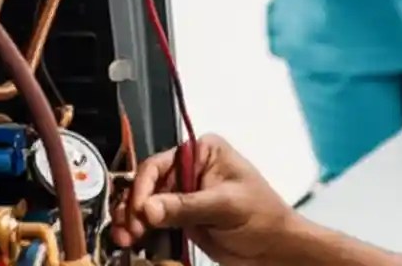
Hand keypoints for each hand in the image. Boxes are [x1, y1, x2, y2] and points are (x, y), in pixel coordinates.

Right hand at [112, 135, 291, 265]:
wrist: (274, 249)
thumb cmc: (264, 217)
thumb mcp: (225, 206)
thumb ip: (186, 206)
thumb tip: (150, 208)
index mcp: (203, 151)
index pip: (160, 164)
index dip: (144, 187)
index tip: (139, 210)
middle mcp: (190, 169)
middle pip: (147, 185)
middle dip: (133, 207)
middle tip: (130, 230)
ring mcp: (183, 195)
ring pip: (145, 204)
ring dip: (131, 221)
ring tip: (127, 239)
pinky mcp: (180, 218)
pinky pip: (151, 222)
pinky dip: (140, 231)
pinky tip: (133, 242)